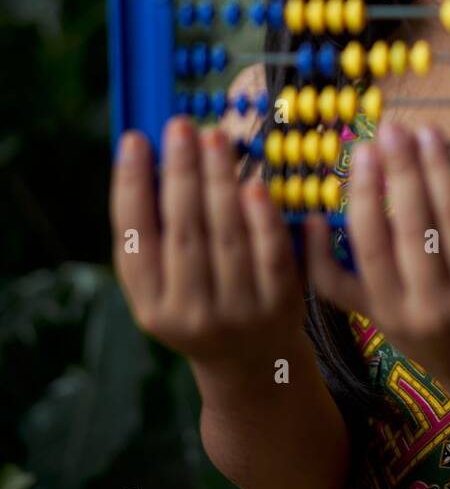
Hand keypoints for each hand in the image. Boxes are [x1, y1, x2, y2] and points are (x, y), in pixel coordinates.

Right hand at [110, 118, 307, 373]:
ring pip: (226, 238)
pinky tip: (254, 184)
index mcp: (149, 304)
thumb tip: (151, 153)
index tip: (134, 140)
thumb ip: (158, 231)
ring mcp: (236, 313)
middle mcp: (188, 312)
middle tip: (182, 126)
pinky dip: (263, 219)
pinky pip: (271, 254)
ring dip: (220, 183)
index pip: (133, 239)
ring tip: (214, 138)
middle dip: (181, 173)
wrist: (252, 362)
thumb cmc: (202, 299)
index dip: (131, 187)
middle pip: (183, 232)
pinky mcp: (279, 308)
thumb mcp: (167, 282)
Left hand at [304, 121, 449, 386]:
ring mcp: (397, 315)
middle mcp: (436, 307)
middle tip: (392, 130)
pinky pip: (335, 285)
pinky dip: (318, 251)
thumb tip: (440, 156)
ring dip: (365, 195)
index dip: (441, 174)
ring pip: (373, 250)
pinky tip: (315, 215)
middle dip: (401, 174)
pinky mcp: (370, 319)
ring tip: (364, 153)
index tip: (428, 132)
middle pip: (413, 231)